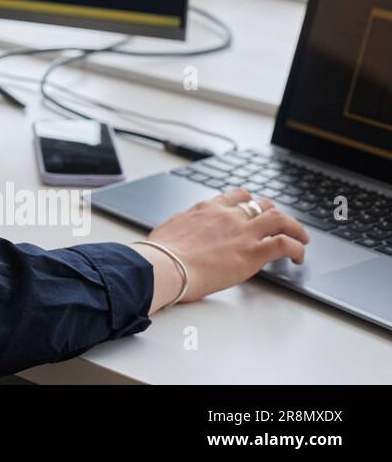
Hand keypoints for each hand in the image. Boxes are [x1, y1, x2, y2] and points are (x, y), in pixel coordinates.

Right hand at [136, 187, 308, 309]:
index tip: (256, 209)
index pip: (237, 196)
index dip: (251, 201)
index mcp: (208, 208)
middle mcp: (228, 215)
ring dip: (294, 228)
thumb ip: (185, 223)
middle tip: (282, 225)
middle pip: (263, 204)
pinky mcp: (252, 253)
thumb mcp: (171, 227)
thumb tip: (185, 225)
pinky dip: (297, 248)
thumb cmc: (161, 252)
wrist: (164, 265)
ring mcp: (242, 233)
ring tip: (301, 238)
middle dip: (276, 213)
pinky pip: (284, 244)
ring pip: (280, 219)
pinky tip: (298, 256)